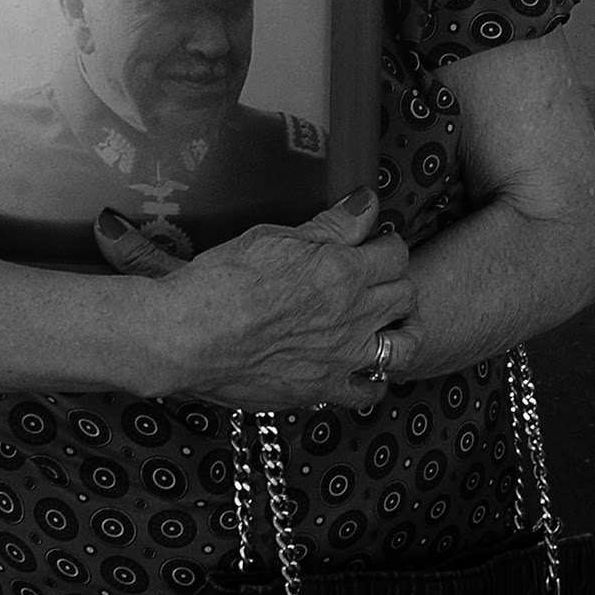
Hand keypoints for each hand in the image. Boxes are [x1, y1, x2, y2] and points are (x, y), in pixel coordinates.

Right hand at [94, 187, 421, 409]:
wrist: (189, 337)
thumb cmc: (222, 280)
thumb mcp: (274, 237)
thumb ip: (330, 225)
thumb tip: (366, 203)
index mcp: (344, 271)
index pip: (393, 251)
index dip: (385, 242)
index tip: (372, 240)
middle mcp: (353, 314)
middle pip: (405, 293)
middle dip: (394, 278)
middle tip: (372, 273)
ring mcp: (342, 357)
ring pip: (404, 343)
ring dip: (401, 327)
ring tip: (384, 318)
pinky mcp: (322, 389)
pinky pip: (369, 391)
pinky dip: (374, 379)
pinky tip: (363, 366)